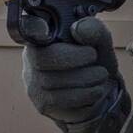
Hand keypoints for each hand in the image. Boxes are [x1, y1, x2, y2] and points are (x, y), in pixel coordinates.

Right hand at [22, 16, 124, 132]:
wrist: (99, 89)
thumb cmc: (95, 62)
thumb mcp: (101, 43)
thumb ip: (95, 31)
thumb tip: (80, 29)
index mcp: (43, 37)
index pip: (32, 31)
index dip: (40, 30)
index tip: (63, 35)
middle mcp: (31, 59)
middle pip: (42, 59)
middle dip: (74, 59)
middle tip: (96, 59)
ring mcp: (34, 83)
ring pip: (50, 82)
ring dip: (84, 80)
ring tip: (101, 76)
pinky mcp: (42, 103)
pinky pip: (57, 101)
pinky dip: (82, 96)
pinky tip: (94, 91)